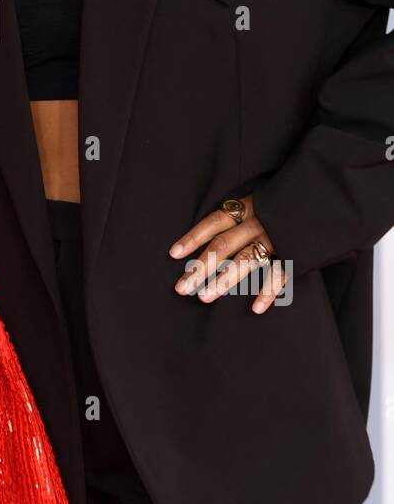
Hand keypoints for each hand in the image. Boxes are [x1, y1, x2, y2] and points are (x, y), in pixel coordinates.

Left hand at [168, 195, 286, 314]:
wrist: (331, 195)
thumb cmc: (291, 200)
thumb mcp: (263, 199)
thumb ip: (243, 215)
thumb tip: (214, 236)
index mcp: (249, 207)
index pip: (214, 222)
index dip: (193, 237)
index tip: (173, 254)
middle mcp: (259, 222)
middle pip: (223, 245)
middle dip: (200, 267)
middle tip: (181, 287)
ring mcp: (277, 238)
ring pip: (246, 260)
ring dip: (225, 280)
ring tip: (205, 298)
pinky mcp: (297, 253)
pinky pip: (281, 274)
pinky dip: (268, 291)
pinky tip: (255, 308)